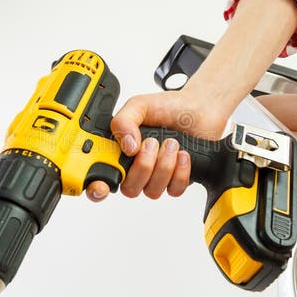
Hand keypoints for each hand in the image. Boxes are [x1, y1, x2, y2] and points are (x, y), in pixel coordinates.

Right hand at [86, 89, 226, 201]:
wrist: (199, 109)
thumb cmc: (168, 108)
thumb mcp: (139, 105)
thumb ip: (124, 121)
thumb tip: (126, 146)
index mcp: (119, 151)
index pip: (100, 178)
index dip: (97, 188)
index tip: (101, 186)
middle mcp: (135, 168)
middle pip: (128, 188)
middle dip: (143, 167)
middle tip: (152, 143)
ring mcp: (155, 177)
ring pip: (152, 191)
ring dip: (164, 165)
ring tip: (171, 142)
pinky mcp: (176, 181)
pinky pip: (174, 190)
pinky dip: (181, 171)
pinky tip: (184, 154)